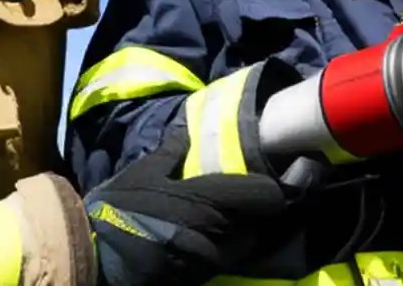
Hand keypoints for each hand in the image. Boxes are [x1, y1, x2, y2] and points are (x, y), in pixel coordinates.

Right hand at [85, 62, 296, 285]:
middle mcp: (221, 233)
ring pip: (257, 240)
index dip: (295, 181)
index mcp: (209, 201)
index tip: (307, 164)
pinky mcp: (205, 276)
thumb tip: (188, 130)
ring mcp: (214, 259)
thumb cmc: (118, 209)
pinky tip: (240, 224)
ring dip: (266, 221)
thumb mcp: (145, 171)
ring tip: (270, 200)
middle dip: (286, 201)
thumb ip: (174, 151)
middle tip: (298, 178)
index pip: (271, 196)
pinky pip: (237, 254)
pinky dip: (245, 238)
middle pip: (272, 219)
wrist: (94, 257)